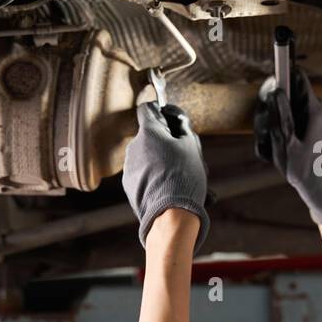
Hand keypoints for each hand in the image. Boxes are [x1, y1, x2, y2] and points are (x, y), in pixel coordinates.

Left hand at [122, 101, 209, 255]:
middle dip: (169, 144)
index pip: (148, 108)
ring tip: (188, 181)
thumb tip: (177, 118)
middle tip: (189, 158)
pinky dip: (160, 179)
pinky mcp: (129, 185)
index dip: (162, 112)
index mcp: (148, 132)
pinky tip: (177, 191)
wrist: (169, 213)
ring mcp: (129, 167)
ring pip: (151, 158)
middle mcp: (134, 146)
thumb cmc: (183, 176)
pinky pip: (146, 175)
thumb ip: (183, 127)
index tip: (173, 120)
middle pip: (152, 137)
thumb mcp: (191, 146)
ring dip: (167, 164)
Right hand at [256, 67, 321, 224]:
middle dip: (268, 113)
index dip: (277, 79)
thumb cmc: (306, 170)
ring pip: (278, 111)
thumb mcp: (287, 144)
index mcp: (313, 108)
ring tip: (271, 149)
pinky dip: (275, 138)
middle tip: (266, 134)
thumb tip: (275, 90)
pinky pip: (282, 124)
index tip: (266, 88)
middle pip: (282, 95)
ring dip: (269, 130)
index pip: (295, 76)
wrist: (320, 189)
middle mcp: (312, 108)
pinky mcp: (301, 126)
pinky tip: (275, 154)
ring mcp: (307, 117)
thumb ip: (280, 115)